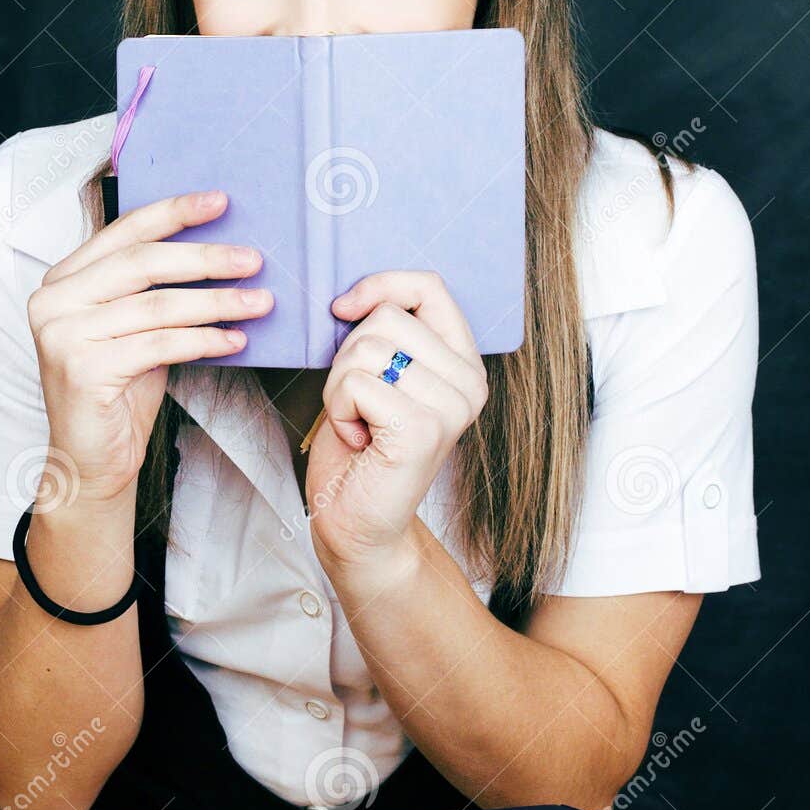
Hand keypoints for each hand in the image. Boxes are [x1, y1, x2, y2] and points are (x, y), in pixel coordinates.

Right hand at [26, 189, 271, 505]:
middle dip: (204, 258)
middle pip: (142, 264)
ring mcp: (63, 335)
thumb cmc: (117, 392)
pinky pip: (160, 344)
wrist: (91, 460)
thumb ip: (152, 291)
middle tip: (252, 258)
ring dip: (217, 302)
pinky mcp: (83, 369)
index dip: (174, 213)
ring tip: (259, 302)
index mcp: (62, 280)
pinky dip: (205, 340)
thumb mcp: (133, 329)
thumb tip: (220, 252)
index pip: (124, 233)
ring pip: (157, 306)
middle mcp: (53, 301)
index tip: (219, 202)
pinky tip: (236, 340)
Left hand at [305, 270, 488, 568]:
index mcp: (464, 363)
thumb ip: (383, 334)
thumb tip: (354, 296)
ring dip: (339, 387)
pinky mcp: (423, 430)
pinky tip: (358, 440)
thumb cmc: (361, 449)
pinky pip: (355, 383)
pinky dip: (339, 410)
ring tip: (359, 424)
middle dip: (348, 355)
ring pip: (365, 349)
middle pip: (386, 317)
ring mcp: (451, 407)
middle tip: (358, 403)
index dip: (379, 285)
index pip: (429, 287)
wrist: (357, 523)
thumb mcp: (376, 375)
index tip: (344, 309)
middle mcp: (470, 383)